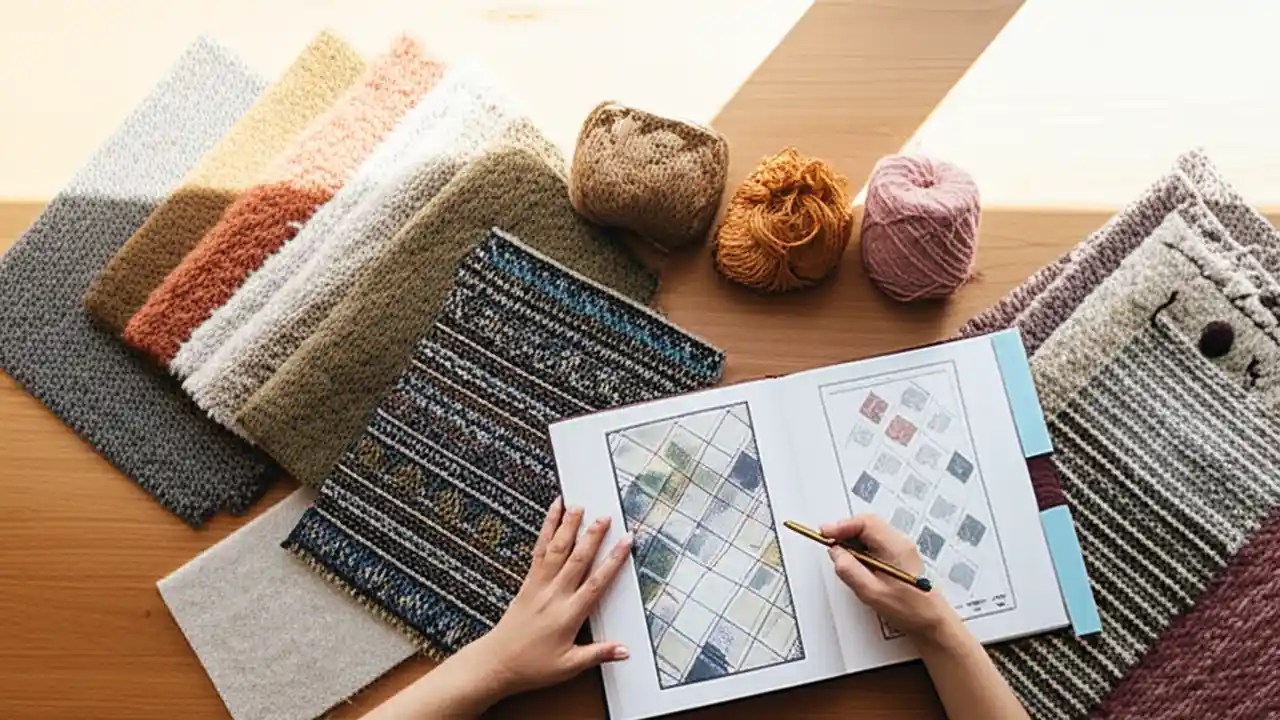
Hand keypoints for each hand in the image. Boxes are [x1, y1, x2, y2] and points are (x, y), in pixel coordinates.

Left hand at [443, 497, 632, 701]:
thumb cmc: (532, 666)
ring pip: (556, 549)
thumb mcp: (569, 666)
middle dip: (592, 535)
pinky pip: (539, 551)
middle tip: (605, 516)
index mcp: (569, 614)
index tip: (626, 541)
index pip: (597, 582)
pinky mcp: (527, 582)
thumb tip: (624, 650)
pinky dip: (546, 530)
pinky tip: (551, 515)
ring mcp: (539, 585)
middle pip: (577, 558)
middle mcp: (554, 594)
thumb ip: (598, 654)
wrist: (497, 663)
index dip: (614, 560)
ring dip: (568, 526)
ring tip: (578, 506)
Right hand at [822, 514, 957, 639]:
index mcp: (895, 547)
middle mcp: (900, 543)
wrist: (932, 622)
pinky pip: (875, 544)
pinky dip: (861, 548)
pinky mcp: (899, 557)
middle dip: (845, 531)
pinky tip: (856, 564)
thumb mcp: (872, 593)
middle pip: (867, 525)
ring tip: (841, 557)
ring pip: (870, 534)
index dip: (841, 526)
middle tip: (829, 543)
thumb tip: (836, 553)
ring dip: (852, 541)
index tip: (825, 533)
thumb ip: (850, 571)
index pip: (865, 523)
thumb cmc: (910, 610)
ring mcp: (901, 549)